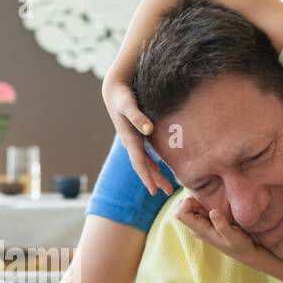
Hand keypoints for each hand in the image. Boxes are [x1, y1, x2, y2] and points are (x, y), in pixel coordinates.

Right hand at [102, 78, 172, 197]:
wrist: (114, 90)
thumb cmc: (122, 96)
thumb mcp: (128, 104)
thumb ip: (137, 117)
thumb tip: (148, 130)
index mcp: (129, 139)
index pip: (139, 163)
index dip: (147, 178)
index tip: (154, 191)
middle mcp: (130, 143)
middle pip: (143, 167)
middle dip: (154, 180)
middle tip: (167, 193)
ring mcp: (133, 141)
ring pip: (144, 163)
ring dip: (155, 175)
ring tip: (165, 187)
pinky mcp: (136, 136)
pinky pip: (145, 156)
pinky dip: (152, 165)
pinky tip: (159, 170)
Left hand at [174, 196, 265, 267]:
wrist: (245, 252)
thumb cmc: (240, 246)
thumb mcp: (234, 236)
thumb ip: (222, 226)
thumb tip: (213, 212)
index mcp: (198, 229)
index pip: (179, 213)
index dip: (188, 202)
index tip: (204, 202)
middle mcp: (195, 226)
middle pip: (182, 206)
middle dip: (193, 198)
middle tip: (211, 201)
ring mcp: (200, 223)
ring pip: (190, 204)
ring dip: (201, 199)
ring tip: (217, 202)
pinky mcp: (206, 220)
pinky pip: (198, 205)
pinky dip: (205, 201)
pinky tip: (219, 204)